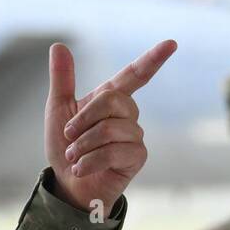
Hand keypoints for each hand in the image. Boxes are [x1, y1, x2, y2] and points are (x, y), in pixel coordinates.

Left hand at [45, 39, 176, 211]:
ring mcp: (135, 136)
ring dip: (83, 145)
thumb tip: (58, 45)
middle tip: (68, 137)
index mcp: (110, 99)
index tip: (171, 43)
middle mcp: (127, 115)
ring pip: (111, 129)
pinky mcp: (137, 157)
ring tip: (73, 157)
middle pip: (112, 100)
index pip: (135, 75)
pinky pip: (114, 152)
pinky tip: (81, 169)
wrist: (68, 186)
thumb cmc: (66, 149)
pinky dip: (90, 161)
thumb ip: (62, 80)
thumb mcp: (58, 111)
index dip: (153, 59)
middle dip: (83, 119)